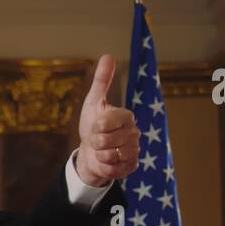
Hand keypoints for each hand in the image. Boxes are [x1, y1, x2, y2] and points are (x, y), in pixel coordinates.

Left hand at [75, 54, 139, 187]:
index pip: (108, 121)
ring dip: (100, 155)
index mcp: (126, 116)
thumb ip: (101, 80)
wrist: (90, 151)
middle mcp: (134, 132)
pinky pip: (116, 170)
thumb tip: (108, 55)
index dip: (96, 126)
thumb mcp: (93, 102)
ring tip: (101, 150)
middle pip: (107, 140)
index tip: (94, 126)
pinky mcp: (131, 166)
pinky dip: (106, 167)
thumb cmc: (92, 125)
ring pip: (111, 155)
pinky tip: (106, 162)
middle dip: (95, 142)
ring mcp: (134, 150)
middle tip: (96, 140)